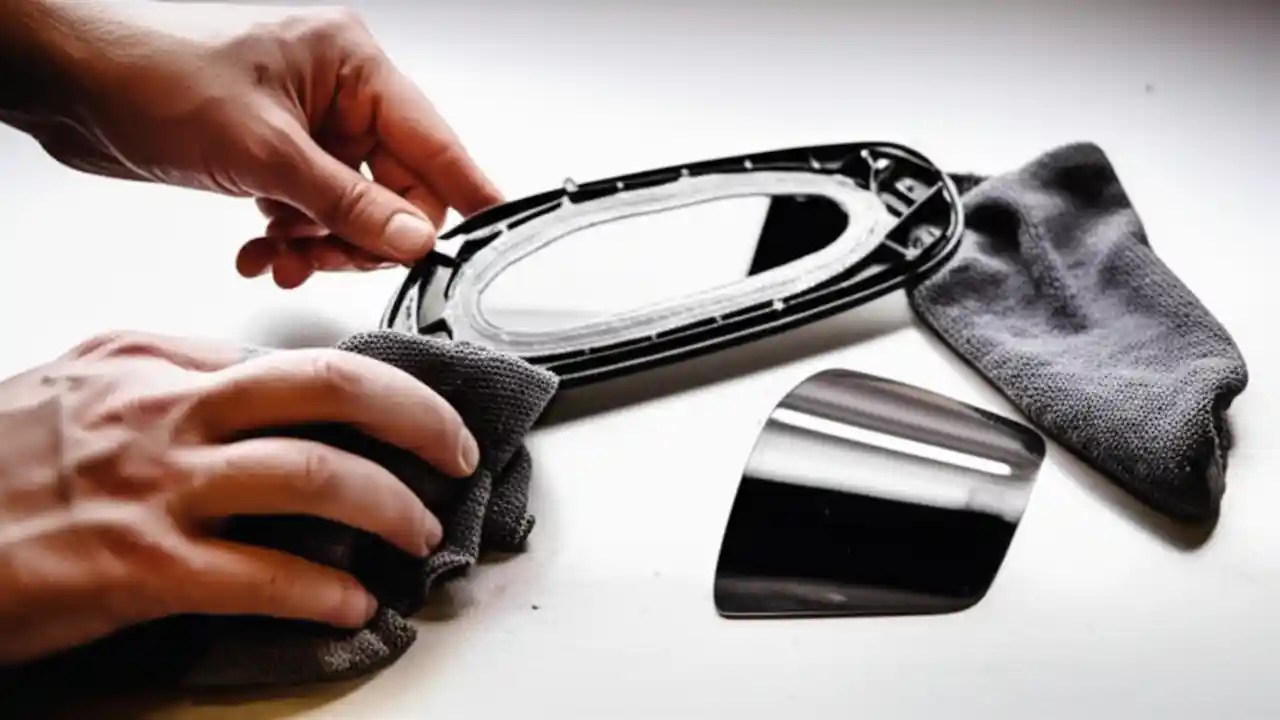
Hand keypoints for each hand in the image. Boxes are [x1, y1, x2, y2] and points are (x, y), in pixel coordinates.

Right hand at [0, 331, 479, 664]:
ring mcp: (155, 484)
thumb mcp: (82, 393)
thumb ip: (172, 384)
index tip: (417, 412)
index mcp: (154, 362)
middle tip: (457, 449)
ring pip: (314, 477)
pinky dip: (322, 591)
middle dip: (416, 418)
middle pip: (328, 389)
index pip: (297, 358)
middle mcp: (165, 410)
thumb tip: (262, 396)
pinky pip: (261, 575)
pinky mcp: (139, 566)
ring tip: (420, 532)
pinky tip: (351, 604)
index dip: (378, 387)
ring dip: (388, 507)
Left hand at [1, 1, 501, 287]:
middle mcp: (336, 94)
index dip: (465, 195)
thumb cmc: (152, 73)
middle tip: (335, 261)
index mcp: (351, 65)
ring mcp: (305, 127)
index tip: (494, 237)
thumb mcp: (265, 153)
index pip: (434, 142)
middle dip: (365, 237)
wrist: (67, 80)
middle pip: (395, 188)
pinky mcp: (273, 155)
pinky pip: (310, 212)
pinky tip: (260, 251)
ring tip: (283, 257)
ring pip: (352, 210)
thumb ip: (349, 205)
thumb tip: (414, 240)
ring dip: (320, 245)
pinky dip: (290, 239)